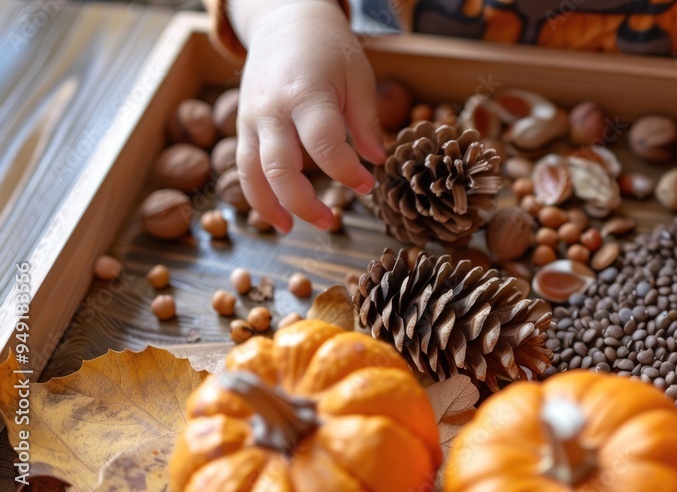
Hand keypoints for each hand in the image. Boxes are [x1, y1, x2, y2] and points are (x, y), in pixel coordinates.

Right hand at [231, 0, 385, 232]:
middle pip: (280, 169)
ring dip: (268, 207)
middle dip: (304, 203)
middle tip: (330, 222)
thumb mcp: (358, 77)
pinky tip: (274, 210)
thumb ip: (366, 122)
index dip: (348, 173)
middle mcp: (273, 110)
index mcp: (307, 95)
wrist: (284, 20)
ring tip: (289, 229)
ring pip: (250, 173)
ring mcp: (251, 118)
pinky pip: (243, 165)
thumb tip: (377, 161)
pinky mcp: (242, 124)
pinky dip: (255, 191)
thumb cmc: (328, 48)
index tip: (367, 186)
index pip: (324, 147)